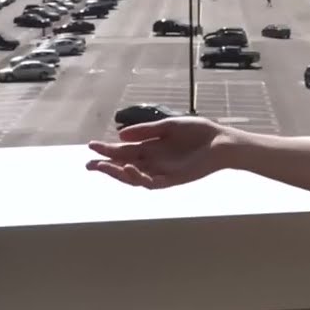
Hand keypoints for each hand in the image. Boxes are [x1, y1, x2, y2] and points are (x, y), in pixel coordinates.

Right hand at [85, 117, 232, 188]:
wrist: (221, 142)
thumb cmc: (198, 132)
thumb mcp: (168, 126)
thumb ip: (146, 131)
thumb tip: (120, 135)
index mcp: (152, 147)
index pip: (124, 150)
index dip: (107, 149)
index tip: (91, 145)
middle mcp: (154, 161)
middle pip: (124, 165)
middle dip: (105, 165)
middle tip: (88, 163)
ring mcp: (162, 172)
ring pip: (133, 176)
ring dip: (117, 172)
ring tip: (103, 166)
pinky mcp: (172, 180)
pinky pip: (150, 182)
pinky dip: (137, 177)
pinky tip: (127, 168)